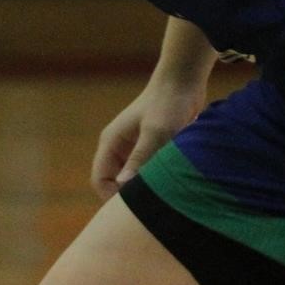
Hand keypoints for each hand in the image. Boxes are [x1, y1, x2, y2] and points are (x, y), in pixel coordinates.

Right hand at [92, 77, 204, 198]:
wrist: (185, 80)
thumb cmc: (168, 103)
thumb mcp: (156, 132)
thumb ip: (140, 158)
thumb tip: (123, 185)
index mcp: (111, 142)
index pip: (100, 180)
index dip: (112, 197)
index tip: (137, 204)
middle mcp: (119, 147)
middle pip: (115, 183)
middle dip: (130, 194)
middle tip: (154, 202)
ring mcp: (135, 148)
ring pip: (133, 178)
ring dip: (145, 186)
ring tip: (164, 190)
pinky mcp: (152, 148)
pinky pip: (147, 171)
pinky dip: (156, 178)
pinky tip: (172, 180)